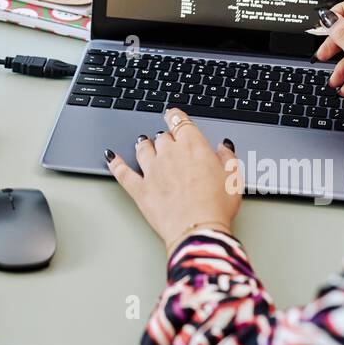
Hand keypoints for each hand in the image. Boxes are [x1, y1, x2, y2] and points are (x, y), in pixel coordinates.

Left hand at [106, 109, 241, 248]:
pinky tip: (111, 157)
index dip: (175, 116)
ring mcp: (152, 171)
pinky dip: (115, 163)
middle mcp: (169, 153)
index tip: (173, 115)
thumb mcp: (233, 178)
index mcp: (193, 146)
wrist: (197, 229)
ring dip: (143, 145)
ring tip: (143, 143)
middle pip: (162, 137)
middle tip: (168, 142)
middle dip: (165, 139)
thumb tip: (223, 147)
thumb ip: (227, 157)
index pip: (180, 121)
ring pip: (142, 149)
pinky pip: (122, 172)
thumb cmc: (217, 205)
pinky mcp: (140, 189)